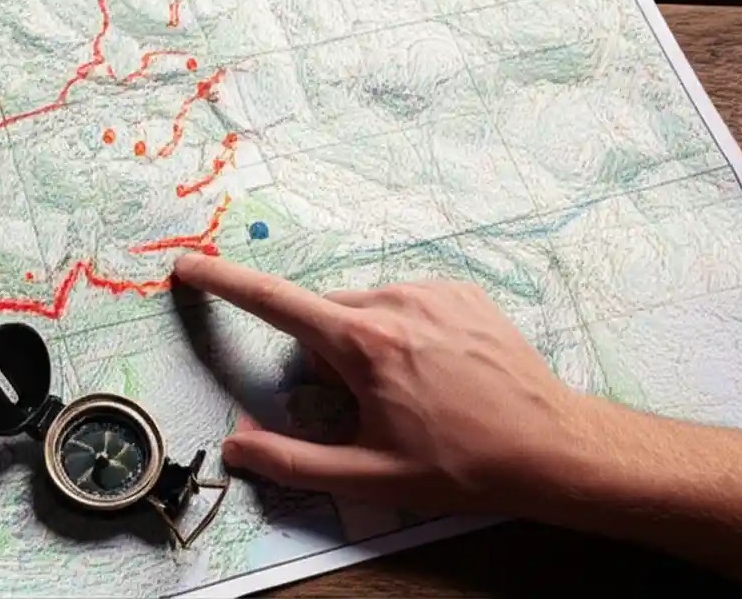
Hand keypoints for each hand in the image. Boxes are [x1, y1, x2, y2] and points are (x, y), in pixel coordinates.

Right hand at [174, 254, 597, 514]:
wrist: (552, 447)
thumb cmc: (460, 466)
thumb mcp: (370, 477)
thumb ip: (292, 463)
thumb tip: (236, 448)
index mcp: (363, 343)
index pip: (273, 302)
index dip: (223, 282)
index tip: (189, 265)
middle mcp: (394, 302)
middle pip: (322, 317)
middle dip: (324, 356)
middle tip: (364, 404)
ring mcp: (431, 292)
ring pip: (362, 309)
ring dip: (363, 343)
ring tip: (409, 391)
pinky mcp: (461, 292)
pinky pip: (403, 302)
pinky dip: (400, 331)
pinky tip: (434, 370)